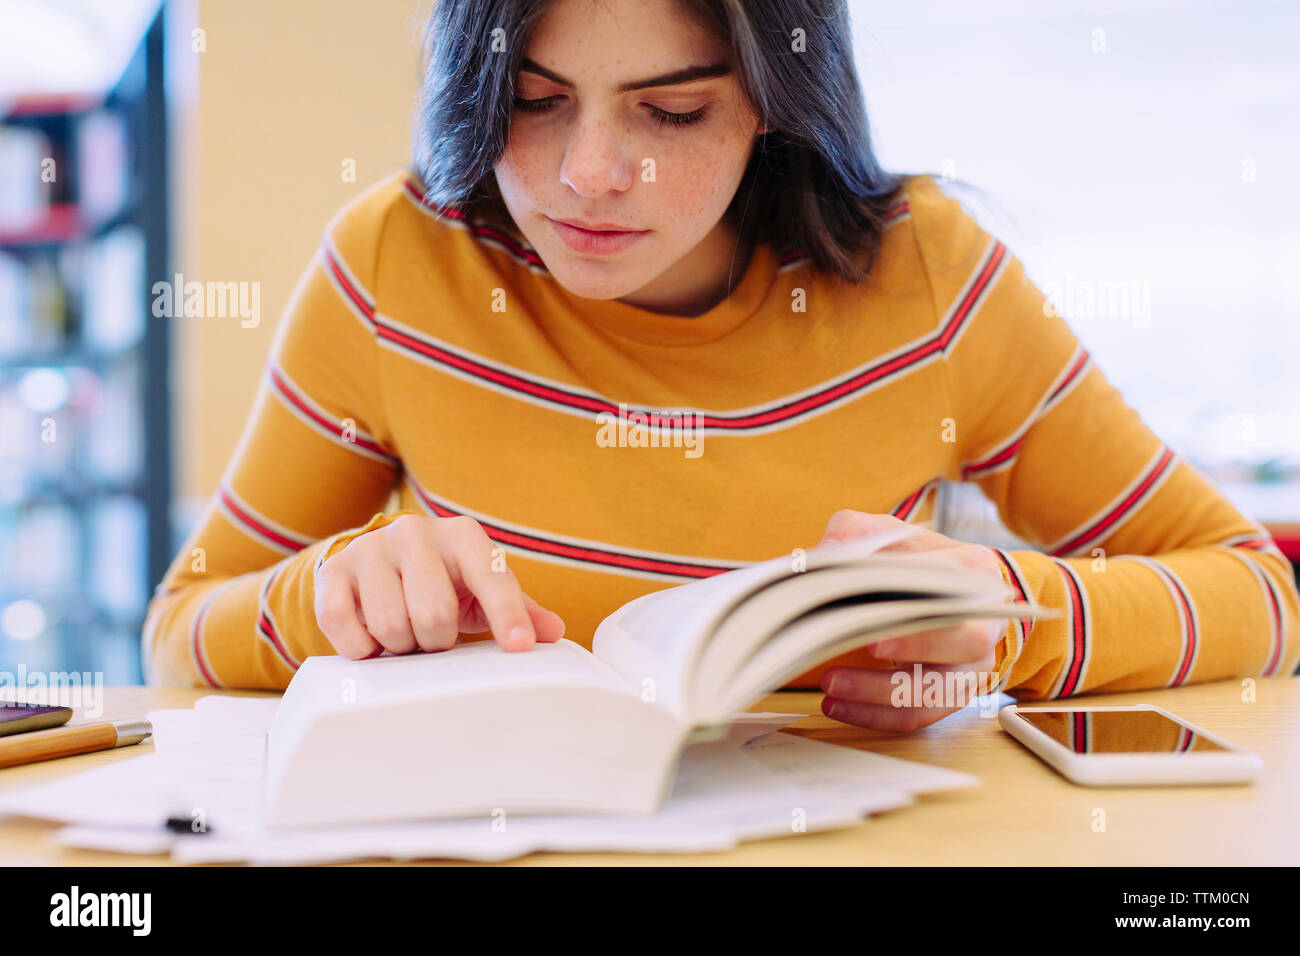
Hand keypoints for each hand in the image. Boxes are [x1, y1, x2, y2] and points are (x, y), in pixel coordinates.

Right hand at [314, 514, 565, 658]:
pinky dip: (361, 647)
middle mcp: (416, 533)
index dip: (507, 615)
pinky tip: (372, 639)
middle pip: (434, 613)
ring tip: (407, 634)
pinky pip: (343, 626)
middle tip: (435, 639)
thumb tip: (554, 631)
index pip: (491, 578)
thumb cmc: (445, 579)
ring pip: (390, 624)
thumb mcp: (482, 588)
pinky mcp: (333, 572)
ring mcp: (371, 549)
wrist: (378, 558)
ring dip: (401, 646)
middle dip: (437, 641)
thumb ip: (519, 608)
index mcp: (463, 536)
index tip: (519, 647)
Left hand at [815, 510, 1006, 731]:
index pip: (952, 585)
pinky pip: (918, 715)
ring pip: (936, 689)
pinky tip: (838, 706)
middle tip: (864, 645)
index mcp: (972, 575)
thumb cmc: (919, 564)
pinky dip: (876, 716)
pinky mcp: (950, 695)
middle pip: (963, 641)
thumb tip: (826, 550)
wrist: (958, 596)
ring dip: (880, 693)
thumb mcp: (891, 534)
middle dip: (914, 647)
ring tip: (831, 684)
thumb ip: (857, 532)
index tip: (873, 606)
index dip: (918, 595)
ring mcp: (970, 665)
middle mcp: (983, 622)